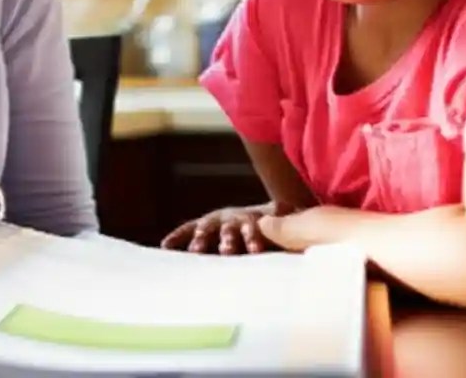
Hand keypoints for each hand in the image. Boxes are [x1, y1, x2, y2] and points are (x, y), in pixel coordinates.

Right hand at [160, 201, 297, 253]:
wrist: (250, 217)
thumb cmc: (269, 225)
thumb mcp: (282, 220)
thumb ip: (289, 220)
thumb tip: (301, 215)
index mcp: (252, 219)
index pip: (253, 227)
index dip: (254, 237)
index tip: (255, 249)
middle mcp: (231, 219)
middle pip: (229, 229)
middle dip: (228, 240)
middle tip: (228, 251)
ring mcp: (215, 222)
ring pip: (208, 230)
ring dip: (202, 240)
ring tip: (196, 251)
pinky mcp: (201, 228)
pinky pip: (186, 229)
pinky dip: (176, 237)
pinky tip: (165, 246)